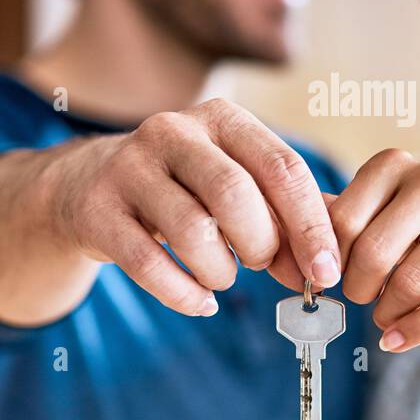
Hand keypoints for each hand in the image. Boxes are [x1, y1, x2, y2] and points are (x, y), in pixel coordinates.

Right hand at [48, 98, 340, 315]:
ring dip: (222, 271)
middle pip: (236, 195)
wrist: (89, 186)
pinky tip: (200, 301)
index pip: (282, 168)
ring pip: (192, 232)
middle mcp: (173, 131)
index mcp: (223, 119)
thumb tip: (330, 264)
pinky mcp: (97, 210)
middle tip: (264, 266)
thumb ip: (289, 215)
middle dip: (263, 245)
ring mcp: (129, 168)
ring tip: (225, 276)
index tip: (327, 272)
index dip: (311, 226)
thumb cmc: (187, 188)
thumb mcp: (239, 181)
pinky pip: (149, 265)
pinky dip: (185, 295)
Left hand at [327, 149, 419, 351]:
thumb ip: (337, 220)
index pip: (343, 221)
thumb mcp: (381, 208)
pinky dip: (418, 330)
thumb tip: (286, 241)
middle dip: (357, 289)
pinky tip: (398, 341)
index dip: (330, 261)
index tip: (330, 279)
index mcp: (393, 165)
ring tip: (384, 318)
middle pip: (373, 252)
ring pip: (411, 281)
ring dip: (387, 313)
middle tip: (359, 298)